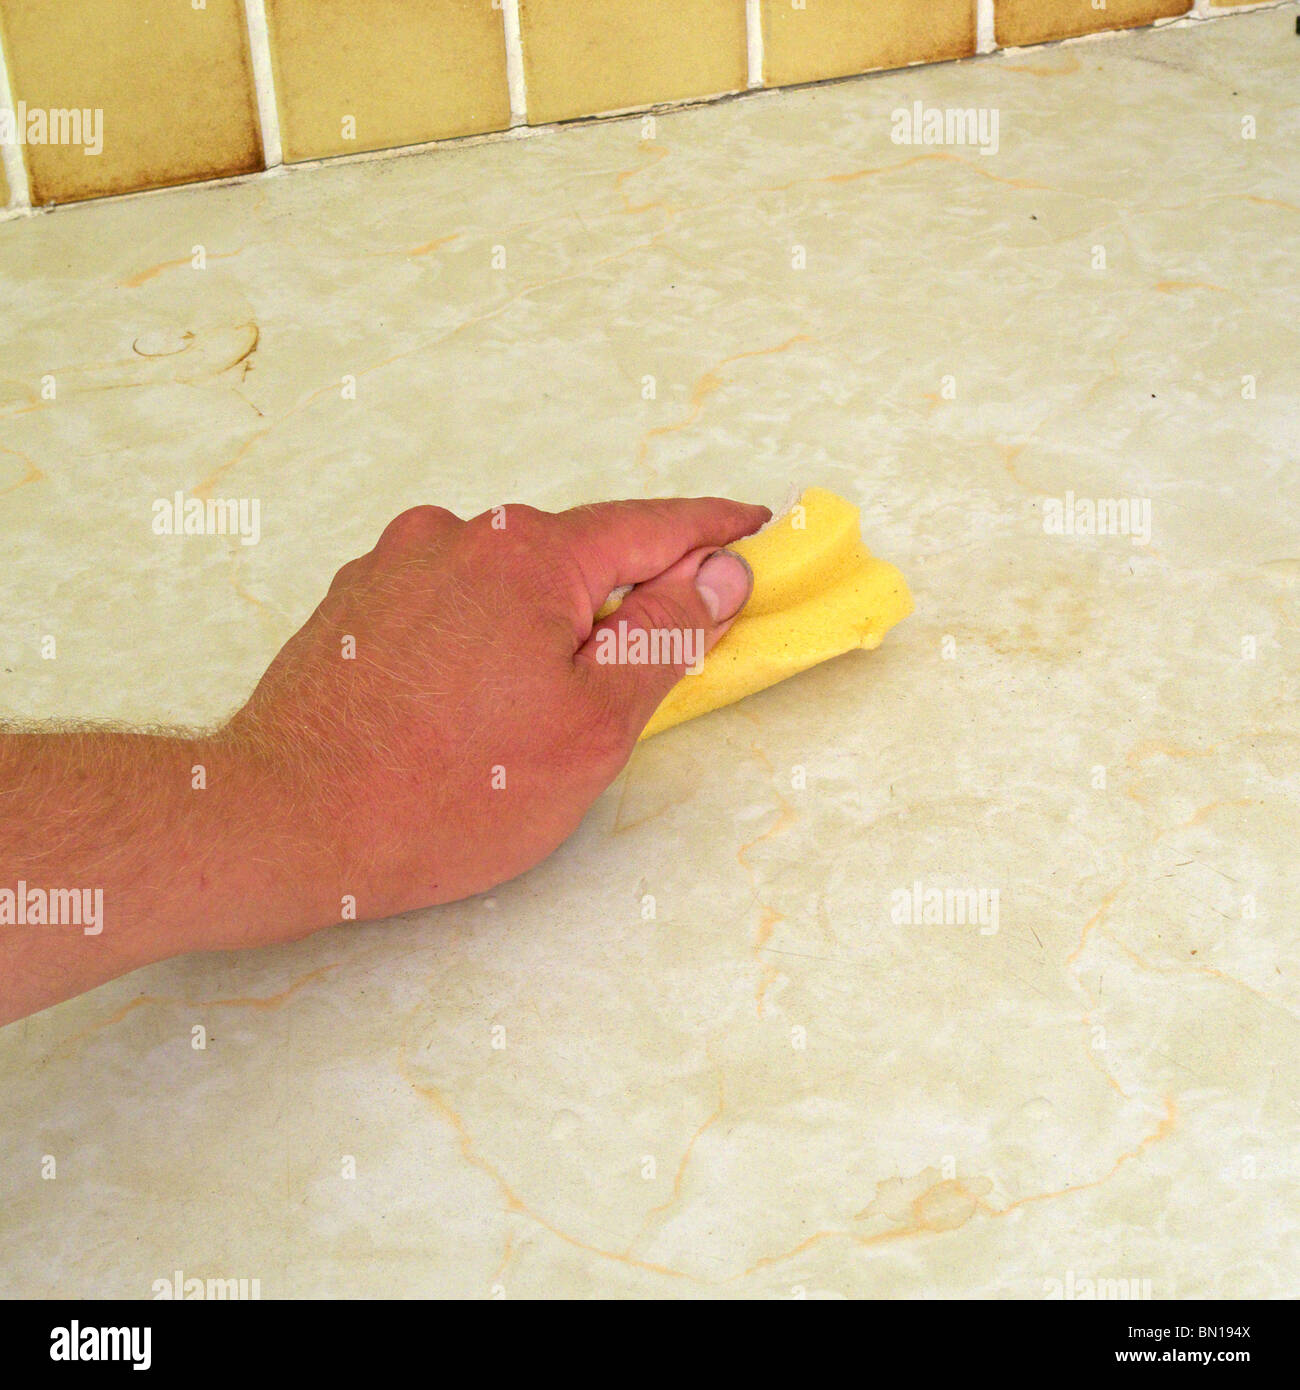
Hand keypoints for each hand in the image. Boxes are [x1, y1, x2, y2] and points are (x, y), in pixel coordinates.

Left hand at [227, 497, 766, 937]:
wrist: (283, 826)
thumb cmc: (448, 793)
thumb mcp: (592, 725)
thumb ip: (665, 636)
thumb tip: (718, 572)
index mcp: (525, 552)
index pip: (649, 526)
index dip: (712, 532)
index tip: (756, 531)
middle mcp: (454, 534)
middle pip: (575, 556)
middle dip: (621, 601)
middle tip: (649, 667)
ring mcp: (395, 565)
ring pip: (509, 583)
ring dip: (546, 626)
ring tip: (537, 716)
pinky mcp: (356, 604)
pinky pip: (452, 603)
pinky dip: (487, 637)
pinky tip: (475, 705)